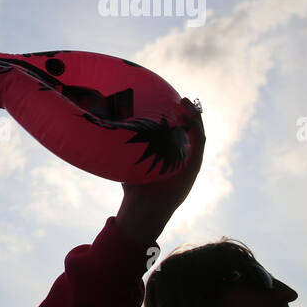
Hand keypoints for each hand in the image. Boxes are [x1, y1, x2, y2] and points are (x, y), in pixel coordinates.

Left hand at [116, 98, 205, 244]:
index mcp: (170, 155)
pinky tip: (188, 118)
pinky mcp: (194, 167)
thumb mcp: (129, 161)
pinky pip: (199, 144)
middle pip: (190, 130)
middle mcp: (183, 157)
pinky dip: (196, 129)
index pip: (178, 132)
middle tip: (181, 98)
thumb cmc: (134, 187)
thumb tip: (106, 133)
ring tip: (186, 102)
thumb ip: (125, 149)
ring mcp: (190, 162)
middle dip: (188, 113)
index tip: (170, 101)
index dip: (177, 117)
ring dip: (194, 117)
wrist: (144, 208)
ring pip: (198, 134)